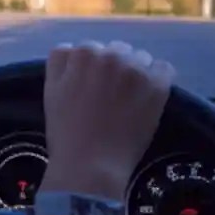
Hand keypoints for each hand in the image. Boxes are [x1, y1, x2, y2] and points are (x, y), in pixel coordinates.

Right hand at [39, 40, 174, 200]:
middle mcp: (111, 55)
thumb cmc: (65, 131)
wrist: (92, 166)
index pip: (89, 49)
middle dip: (113, 68)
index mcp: (82, 54)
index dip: (88, 70)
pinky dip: (157, 78)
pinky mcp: (158, 85)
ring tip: (129, 98)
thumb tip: (76, 50)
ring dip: (135, 72)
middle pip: (116, 50)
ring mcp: (137, 70)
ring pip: (140, 58)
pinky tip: (147, 96)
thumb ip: (60, 62)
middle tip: (108, 95)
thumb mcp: (50, 90)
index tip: (88, 88)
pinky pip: (163, 68)